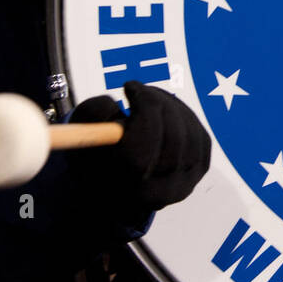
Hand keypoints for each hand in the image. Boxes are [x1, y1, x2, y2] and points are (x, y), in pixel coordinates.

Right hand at [69, 82, 210, 212]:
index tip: (128, 86)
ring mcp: (184, 185)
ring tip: (148, 98)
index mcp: (123, 191)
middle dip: (155, 104)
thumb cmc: (95, 157)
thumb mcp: (82, 135)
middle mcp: (158, 195)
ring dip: (170, 107)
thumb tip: (113, 105)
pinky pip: (200, 136)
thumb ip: (92, 117)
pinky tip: (164, 110)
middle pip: (171, 143)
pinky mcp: (200, 170)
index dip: (140, 113)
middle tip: (139, 89)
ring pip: (189, 136)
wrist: (117, 187)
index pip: (142, 153)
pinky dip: (184, 116)